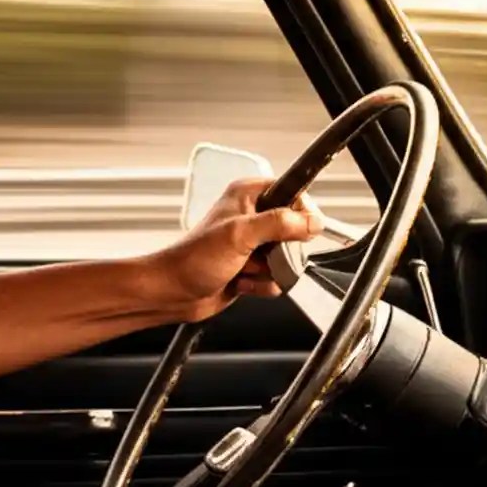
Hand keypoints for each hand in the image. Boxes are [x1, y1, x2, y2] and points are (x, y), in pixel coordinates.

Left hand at [151, 178, 322, 322]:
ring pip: (288, 257)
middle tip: (262, 253)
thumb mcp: (240, 234)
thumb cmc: (193, 259)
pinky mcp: (253, 267)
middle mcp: (253, 216)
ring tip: (245, 269)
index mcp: (249, 195)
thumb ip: (280, 224)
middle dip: (282, 250)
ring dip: (270, 270)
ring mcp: (254, 243)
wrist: (174, 293)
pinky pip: (277, 277)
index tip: (301, 229)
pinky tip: (240, 281)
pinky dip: (261, 284)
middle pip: (296, 230)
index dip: (302, 213)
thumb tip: (312, 221)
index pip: (294, 194)